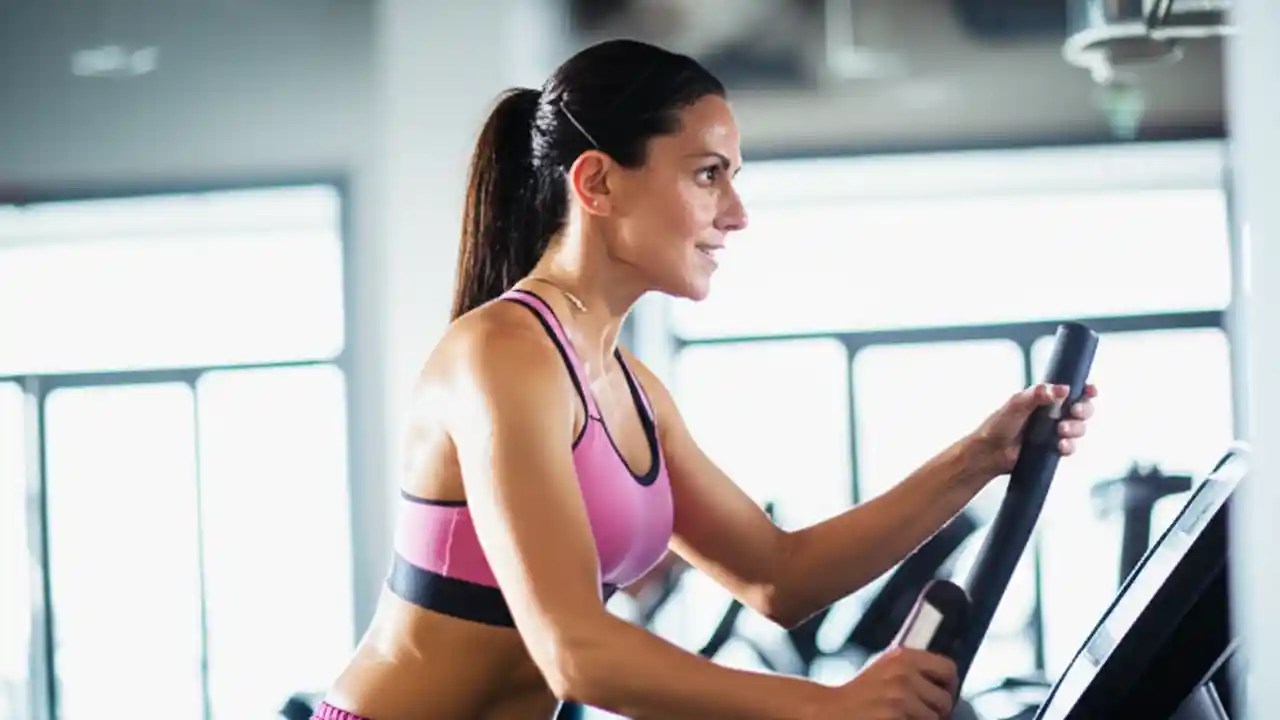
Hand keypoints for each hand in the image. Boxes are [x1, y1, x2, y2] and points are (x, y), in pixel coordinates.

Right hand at [817, 647, 956, 718]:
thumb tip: (948, 687)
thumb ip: (914, 671)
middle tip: (918, 716)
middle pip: (945, 700)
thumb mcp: (886, 671)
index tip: (940, 698)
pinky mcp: (895, 716)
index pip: (948, 669)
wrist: (828, 711)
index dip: (949, 687)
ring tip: (902, 718)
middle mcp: (903, 673)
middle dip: (936, 714)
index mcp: (903, 656)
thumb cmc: (860, 696)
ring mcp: (899, 697)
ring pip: (934, 719)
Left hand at [968, 383, 1098, 478]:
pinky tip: (1060, 446)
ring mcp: (1054, 431)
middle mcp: (1053, 413)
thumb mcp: (1016, 404)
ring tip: (1061, 431)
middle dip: (1084, 409)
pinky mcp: (1053, 448)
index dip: (1086, 389)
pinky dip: (1069, 446)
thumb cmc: (999, 424)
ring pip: (1079, 428)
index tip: (1091, 390)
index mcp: (1045, 398)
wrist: (989, 452)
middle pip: (1082, 408)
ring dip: (1076, 428)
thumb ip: (1036, 395)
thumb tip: (1061, 389)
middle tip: (1075, 412)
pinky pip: (1070, 447)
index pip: (1072, 390)